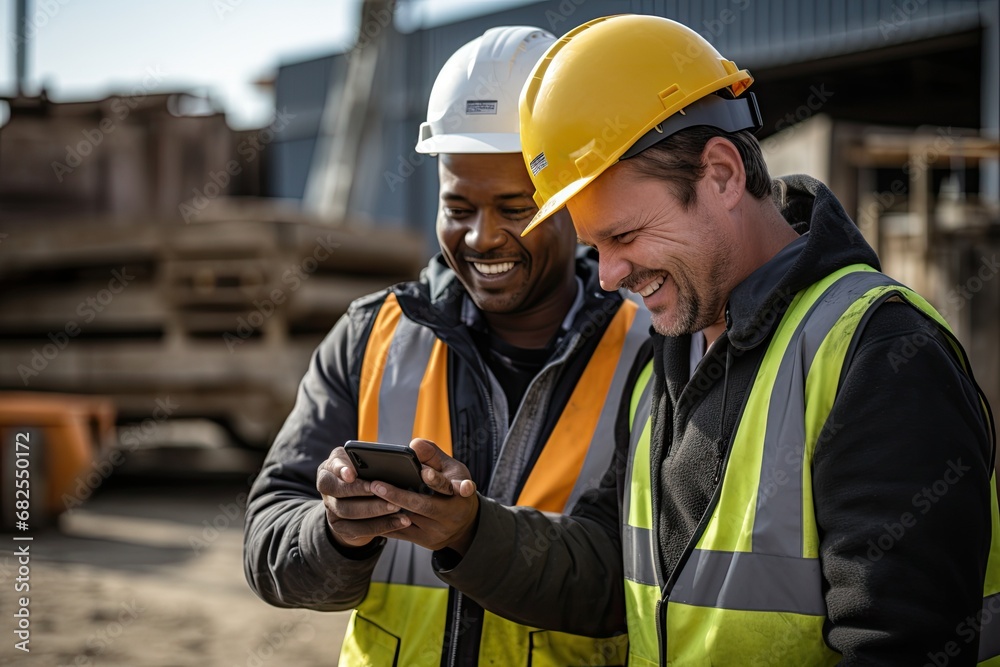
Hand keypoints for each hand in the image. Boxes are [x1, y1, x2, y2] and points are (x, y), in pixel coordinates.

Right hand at [316, 446, 409, 547]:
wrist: (355, 497)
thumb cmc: (360, 471)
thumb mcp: (356, 460)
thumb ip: (361, 457)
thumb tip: (377, 458)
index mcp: (327, 472)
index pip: (329, 472)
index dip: (340, 472)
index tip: (352, 474)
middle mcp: (327, 493)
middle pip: (340, 496)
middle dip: (362, 493)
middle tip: (384, 490)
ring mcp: (332, 513)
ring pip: (350, 514)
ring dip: (376, 510)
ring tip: (397, 506)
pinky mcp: (343, 529)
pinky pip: (361, 530)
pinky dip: (383, 525)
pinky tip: (400, 520)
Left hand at [369, 438, 478, 554]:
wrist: (465, 523)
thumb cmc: (453, 486)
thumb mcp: (451, 468)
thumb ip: (433, 454)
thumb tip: (414, 445)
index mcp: (460, 493)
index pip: (448, 486)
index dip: (437, 480)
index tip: (425, 472)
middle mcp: (451, 515)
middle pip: (422, 505)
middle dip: (397, 495)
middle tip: (375, 484)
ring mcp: (438, 531)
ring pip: (408, 520)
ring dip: (386, 508)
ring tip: (367, 496)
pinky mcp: (426, 541)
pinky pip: (401, 532)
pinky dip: (385, 521)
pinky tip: (370, 511)